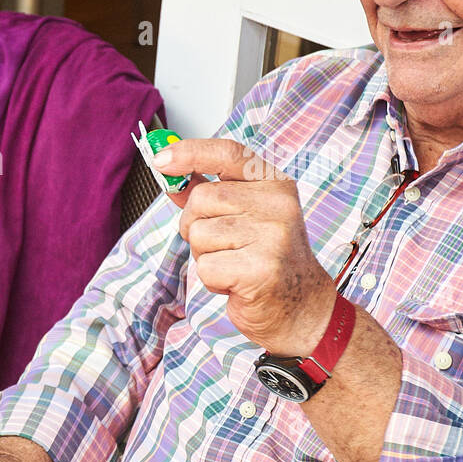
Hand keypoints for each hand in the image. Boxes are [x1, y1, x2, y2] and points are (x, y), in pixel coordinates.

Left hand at [153, 138, 337, 355]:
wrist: (301, 309)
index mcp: (276, 185)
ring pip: (200, 234)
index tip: (161, 159)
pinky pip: (206, 267)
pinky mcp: (261, 269)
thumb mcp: (243, 218)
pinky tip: (236, 284)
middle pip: (203, 198)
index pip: (228, 153)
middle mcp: (278, 206)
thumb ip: (209, 195)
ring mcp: (272, 236)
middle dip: (195, 225)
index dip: (190, 152)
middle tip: (220, 245)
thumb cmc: (268, 262)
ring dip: (205, 256)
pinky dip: (212, 280)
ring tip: (234, 265)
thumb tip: (171, 174)